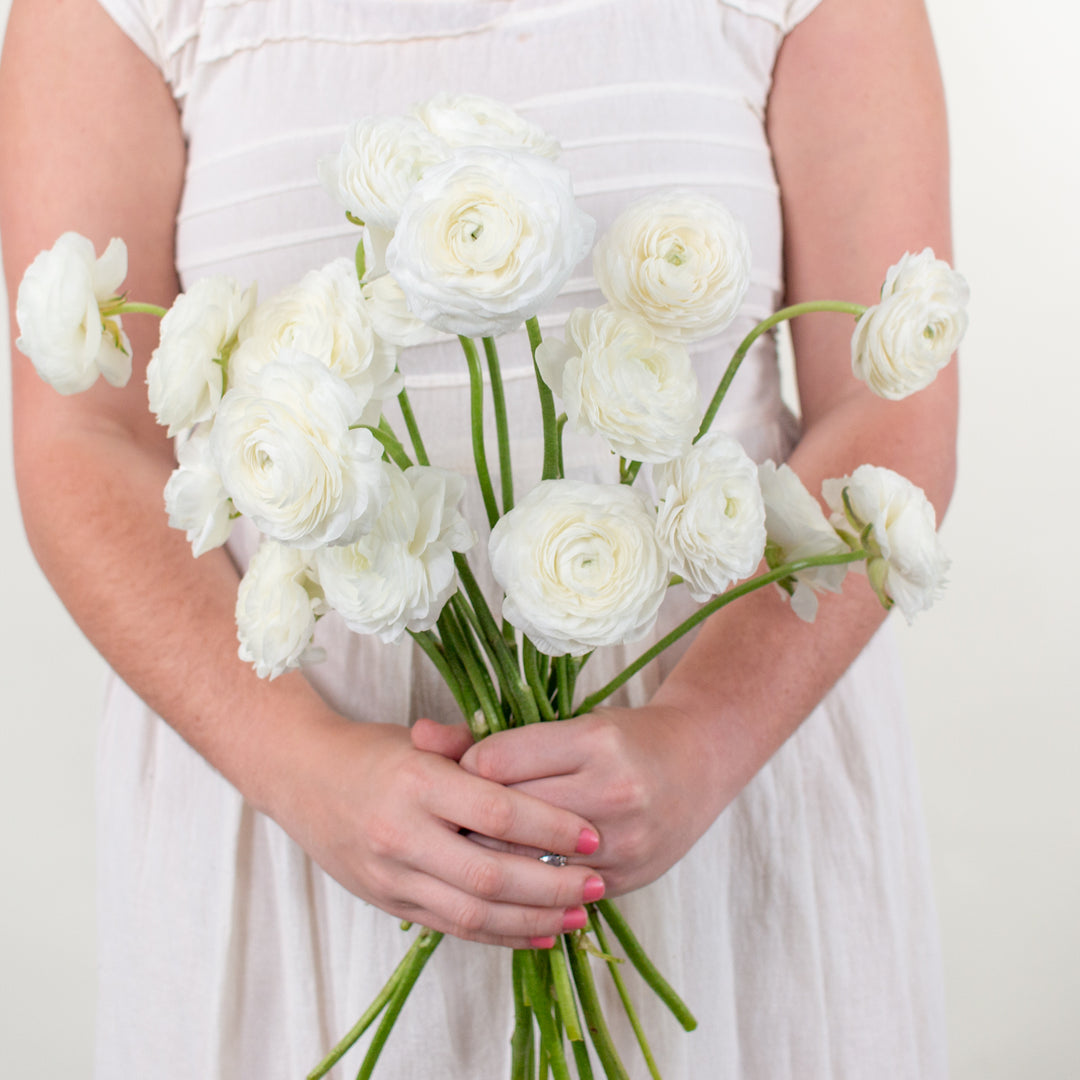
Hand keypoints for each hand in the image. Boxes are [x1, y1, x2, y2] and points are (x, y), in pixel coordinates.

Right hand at [273, 714, 604, 947]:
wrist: (300, 776)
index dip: (549, 828)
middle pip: (490, 874)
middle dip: (551, 883)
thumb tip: (544, 768)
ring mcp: (391, 875)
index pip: (496, 812)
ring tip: (579, 915)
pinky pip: (453, 927)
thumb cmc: (372, 751)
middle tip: (597, 882)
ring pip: (473, 912)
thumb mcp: (422, 739)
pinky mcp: (389, 901)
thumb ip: (478, 752)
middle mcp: (401, 833)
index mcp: (416, 781)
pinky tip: (539, 932)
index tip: (590, 834)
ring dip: (533, 918)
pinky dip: (500, 934)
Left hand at [438, 703, 730, 896]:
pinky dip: (521, 883)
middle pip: (504, 818)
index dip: (463, 768)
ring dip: (486, 857)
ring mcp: (622, 842)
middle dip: (464, 820)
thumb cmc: (623, 737)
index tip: (455, 771)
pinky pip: (552, 892)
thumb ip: (490, 734)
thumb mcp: (565, 722)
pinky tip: (502, 875)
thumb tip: (416, 733)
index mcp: (593, 741)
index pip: (496, 762)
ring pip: (523, 863)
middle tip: (440, 818)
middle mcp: (611, 791)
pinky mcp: (624, 879)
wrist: (698, 763)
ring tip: (463, 847)